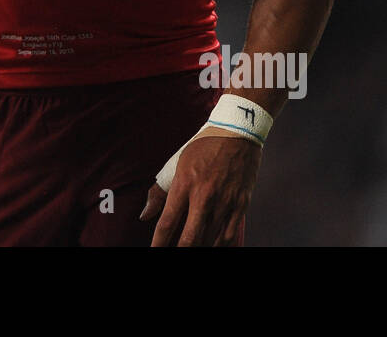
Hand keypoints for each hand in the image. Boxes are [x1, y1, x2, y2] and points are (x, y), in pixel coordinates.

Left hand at [139, 131, 261, 245]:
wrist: (238, 133)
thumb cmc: (203, 148)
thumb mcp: (177, 163)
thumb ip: (160, 191)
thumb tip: (145, 215)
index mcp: (184, 184)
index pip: (167, 222)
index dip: (159, 243)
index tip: (154, 252)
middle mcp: (204, 196)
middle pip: (189, 238)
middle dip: (179, 251)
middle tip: (172, 253)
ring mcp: (224, 202)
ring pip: (210, 240)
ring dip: (199, 248)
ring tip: (192, 248)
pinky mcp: (241, 205)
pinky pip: (230, 235)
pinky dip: (220, 246)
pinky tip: (212, 247)